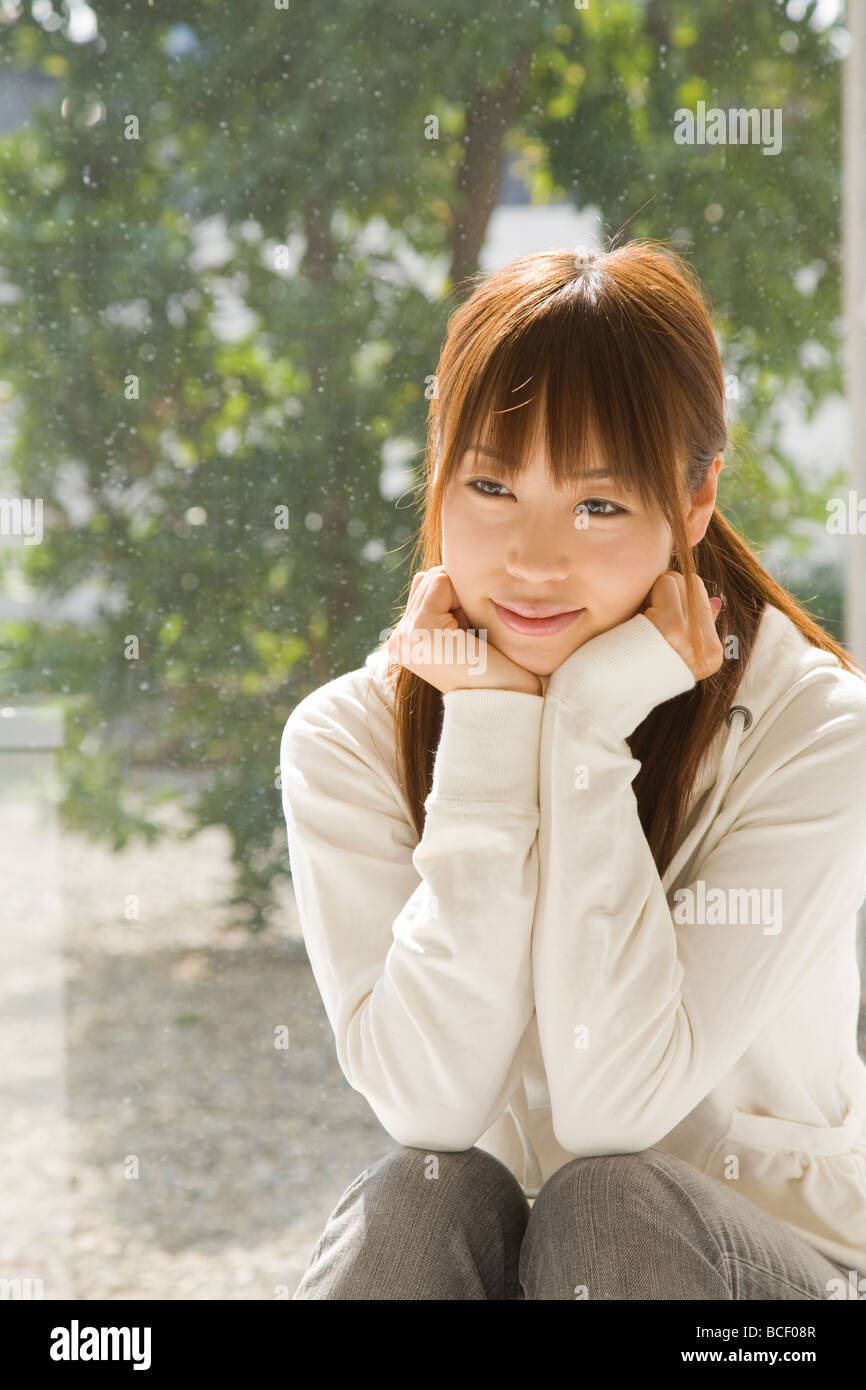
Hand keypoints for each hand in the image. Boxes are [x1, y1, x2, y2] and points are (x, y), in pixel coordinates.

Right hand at [386, 566, 542, 695]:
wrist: (505, 700)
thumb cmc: (495, 669)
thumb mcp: (460, 634)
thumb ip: (440, 606)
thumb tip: (430, 574)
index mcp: (404, 644)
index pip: (426, 588)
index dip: (457, 602)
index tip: (468, 638)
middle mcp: (398, 641)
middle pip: (429, 579)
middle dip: (457, 599)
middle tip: (469, 639)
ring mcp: (404, 636)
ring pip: (435, 579)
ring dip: (461, 600)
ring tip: (468, 638)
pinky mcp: (418, 629)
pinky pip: (441, 581)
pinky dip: (463, 599)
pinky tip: (469, 635)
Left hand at [639, 571, 723, 680]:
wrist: (610, 689)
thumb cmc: (639, 668)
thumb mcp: (676, 655)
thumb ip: (700, 628)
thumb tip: (714, 601)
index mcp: (711, 656)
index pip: (705, 603)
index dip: (679, 601)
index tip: (661, 617)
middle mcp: (705, 648)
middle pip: (693, 587)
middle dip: (670, 592)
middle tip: (650, 613)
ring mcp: (690, 637)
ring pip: (678, 581)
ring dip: (657, 591)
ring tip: (644, 617)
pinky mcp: (670, 627)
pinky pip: (665, 584)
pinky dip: (647, 592)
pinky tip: (637, 615)